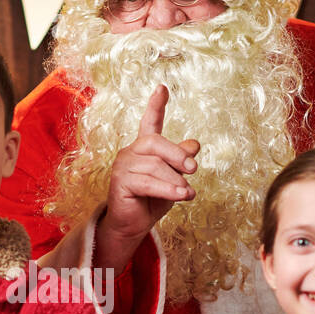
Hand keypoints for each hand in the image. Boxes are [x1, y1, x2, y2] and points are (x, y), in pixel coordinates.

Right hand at [95, 85, 198, 272]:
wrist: (133, 226)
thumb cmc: (152, 201)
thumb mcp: (173, 179)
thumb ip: (181, 162)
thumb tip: (194, 145)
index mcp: (144, 148)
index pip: (150, 122)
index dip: (156, 105)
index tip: (162, 87)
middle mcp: (131, 152)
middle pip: (155, 141)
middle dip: (177, 155)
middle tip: (194, 169)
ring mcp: (123, 166)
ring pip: (155, 165)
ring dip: (175, 181)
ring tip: (187, 194)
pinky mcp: (119, 182)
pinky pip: (148, 182)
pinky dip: (167, 189)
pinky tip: (181, 195)